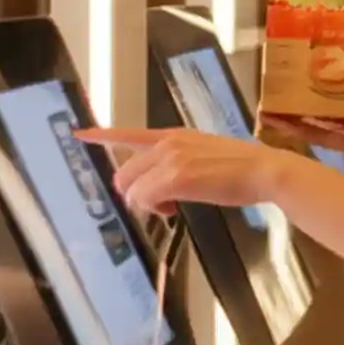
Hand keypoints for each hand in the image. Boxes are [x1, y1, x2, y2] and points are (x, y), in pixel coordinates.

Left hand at [74, 128, 295, 216]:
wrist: (264, 170)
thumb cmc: (243, 167)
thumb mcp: (206, 155)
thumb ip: (181, 162)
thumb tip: (166, 185)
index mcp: (174, 136)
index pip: (130, 133)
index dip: (102, 135)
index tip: (79, 134)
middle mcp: (168, 143)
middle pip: (125, 173)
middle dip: (135, 194)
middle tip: (160, 205)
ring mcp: (171, 159)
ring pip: (132, 188)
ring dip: (146, 204)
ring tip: (170, 208)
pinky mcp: (177, 177)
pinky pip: (146, 199)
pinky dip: (155, 210)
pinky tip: (173, 211)